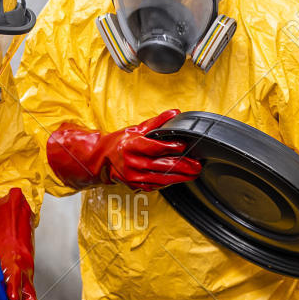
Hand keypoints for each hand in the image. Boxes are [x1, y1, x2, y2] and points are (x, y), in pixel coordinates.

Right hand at [45, 110, 200, 190]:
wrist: (101, 160)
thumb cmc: (119, 143)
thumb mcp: (137, 129)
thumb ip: (157, 122)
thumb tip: (175, 113)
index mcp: (131, 146)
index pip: (154, 148)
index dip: (170, 147)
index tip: (184, 146)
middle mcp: (132, 163)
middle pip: (162, 166)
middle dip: (183, 167)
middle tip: (197, 166)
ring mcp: (134, 177)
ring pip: (161, 179)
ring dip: (180, 177)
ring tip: (193, 173)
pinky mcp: (136, 186)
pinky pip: (156, 186)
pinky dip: (169, 182)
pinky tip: (179, 178)